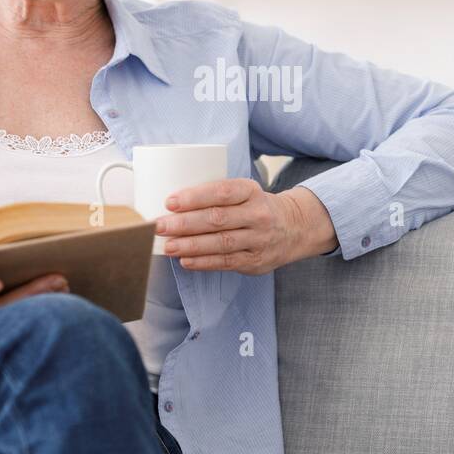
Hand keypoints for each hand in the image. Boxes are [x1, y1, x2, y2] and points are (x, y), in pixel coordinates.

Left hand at [153, 179, 337, 275]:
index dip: (194, 197)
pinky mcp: (256, 261)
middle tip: (159, 226)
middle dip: (184, 224)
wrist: (294, 227)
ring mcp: (259, 240)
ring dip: (190, 245)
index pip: (221, 192)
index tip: (170, 202)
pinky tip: (185, 260)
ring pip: (220, 243)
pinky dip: (204, 262)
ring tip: (167, 246)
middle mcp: (258, 215)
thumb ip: (217, 196)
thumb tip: (174, 206)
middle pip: (217, 219)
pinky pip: (226, 262)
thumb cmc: (256, 207)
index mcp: (251, 191)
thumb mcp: (244, 192)